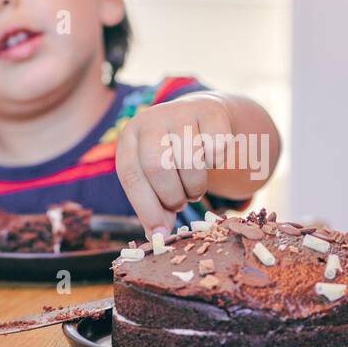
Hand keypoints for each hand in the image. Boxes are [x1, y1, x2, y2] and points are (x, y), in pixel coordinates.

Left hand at [115, 93, 231, 234]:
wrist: (200, 117)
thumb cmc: (172, 157)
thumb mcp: (154, 178)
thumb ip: (153, 206)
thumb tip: (157, 237)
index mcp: (130, 139)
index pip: (131, 175)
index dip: (146, 208)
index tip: (160, 231)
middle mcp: (151, 120)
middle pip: (158, 166)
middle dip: (172, 195)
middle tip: (181, 203)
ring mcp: (180, 111)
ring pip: (191, 160)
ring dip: (196, 186)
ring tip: (194, 188)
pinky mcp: (210, 109)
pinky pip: (217, 147)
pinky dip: (216, 164)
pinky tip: (210, 162)